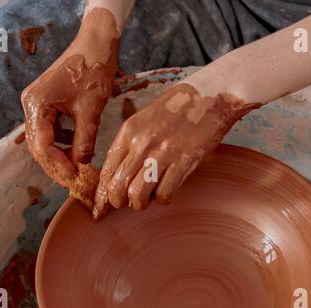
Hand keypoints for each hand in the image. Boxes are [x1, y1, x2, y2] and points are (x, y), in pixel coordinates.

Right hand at [20, 8, 120, 187]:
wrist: (96, 42)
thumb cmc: (93, 68)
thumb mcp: (91, 109)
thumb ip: (84, 141)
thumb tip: (82, 168)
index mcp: (36, 104)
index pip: (41, 146)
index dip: (58, 166)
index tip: (76, 179)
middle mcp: (31, 104)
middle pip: (39, 147)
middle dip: (58, 165)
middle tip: (77, 181)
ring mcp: (37, 104)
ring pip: (44, 141)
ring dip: (60, 156)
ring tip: (80, 168)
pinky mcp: (47, 103)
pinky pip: (51, 130)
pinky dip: (63, 142)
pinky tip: (78, 147)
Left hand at [94, 82, 256, 215]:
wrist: (209, 96)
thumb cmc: (177, 109)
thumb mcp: (144, 120)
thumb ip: (130, 145)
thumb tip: (117, 175)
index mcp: (129, 132)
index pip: (106, 170)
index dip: (102, 194)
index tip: (101, 207)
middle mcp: (142, 142)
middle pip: (117, 187)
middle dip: (119, 202)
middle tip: (128, 201)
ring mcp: (163, 153)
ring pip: (138, 195)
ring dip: (141, 203)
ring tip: (148, 197)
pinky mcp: (184, 162)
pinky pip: (164, 194)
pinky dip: (163, 199)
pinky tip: (167, 191)